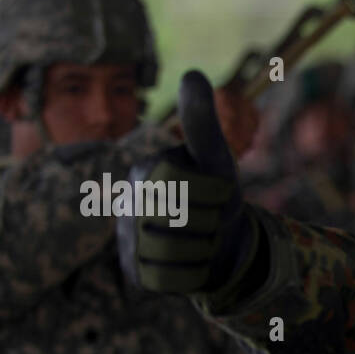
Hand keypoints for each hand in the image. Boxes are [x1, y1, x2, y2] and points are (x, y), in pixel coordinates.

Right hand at [121, 70, 256, 296]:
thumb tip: (192, 73)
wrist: (227, 243)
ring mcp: (126, 240)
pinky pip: (164, 280)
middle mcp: (127, 205)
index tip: (222, 194)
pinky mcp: (135, 273)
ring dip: (202, 251)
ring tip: (205, 241)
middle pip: (173, 220)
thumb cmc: (220, 195)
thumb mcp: (217, 159)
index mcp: (144, 172)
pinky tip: (194, 264)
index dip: (212, 194)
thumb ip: (202, 123)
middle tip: (213, 221)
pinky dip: (190, 276)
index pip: (175, 184)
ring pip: (169, 253)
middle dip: (208, 224)